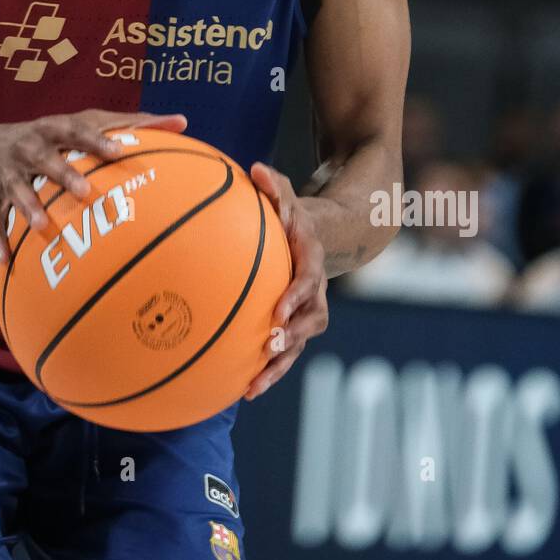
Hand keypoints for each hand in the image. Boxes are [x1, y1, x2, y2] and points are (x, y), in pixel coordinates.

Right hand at [0, 109, 186, 264]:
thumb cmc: (54, 136)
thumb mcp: (85, 124)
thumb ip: (131, 124)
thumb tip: (182, 122)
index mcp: (55, 128)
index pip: (78, 130)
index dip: (97, 140)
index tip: (119, 151)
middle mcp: (29, 146)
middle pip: (44, 158)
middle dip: (62, 173)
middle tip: (84, 192)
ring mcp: (7, 172)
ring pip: (15, 188)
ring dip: (26, 206)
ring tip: (42, 225)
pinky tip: (4, 259)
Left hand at [243, 163, 328, 399]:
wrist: (319, 235)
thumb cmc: (292, 213)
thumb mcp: (286, 194)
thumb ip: (273, 184)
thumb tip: (255, 169)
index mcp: (311, 259)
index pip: (308, 280)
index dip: (296, 297)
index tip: (277, 312)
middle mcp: (315, 290)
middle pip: (311, 321)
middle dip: (291, 338)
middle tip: (269, 349)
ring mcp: (306, 311)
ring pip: (298, 343)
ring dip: (278, 365)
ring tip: (254, 387)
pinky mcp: (292, 324)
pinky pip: (283, 350)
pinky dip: (267, 370)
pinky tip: (241, 389)